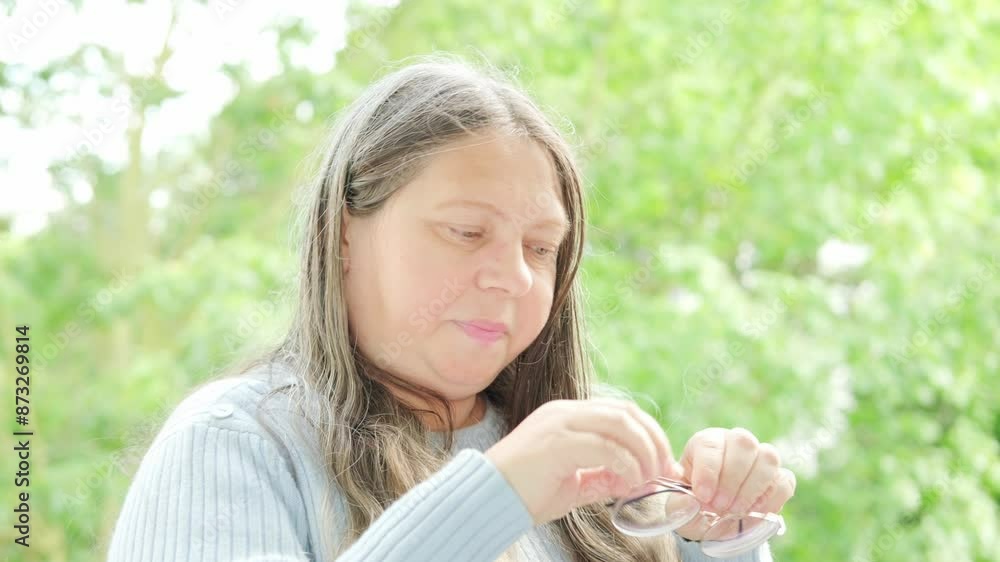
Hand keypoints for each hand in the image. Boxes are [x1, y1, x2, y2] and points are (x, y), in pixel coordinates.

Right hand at [484, 398, 679, 525]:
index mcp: (567, 415)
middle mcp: (565, 412)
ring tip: (648, 479)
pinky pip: (605, 447)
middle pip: (626, 413)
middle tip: (662, 471)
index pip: (620, 412)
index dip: (649, 434)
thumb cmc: (525, 492)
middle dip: (653, 441)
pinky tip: (628, 483)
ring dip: (643, 452)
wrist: (487, 498)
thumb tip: (634, 481)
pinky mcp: (557, 442)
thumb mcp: (572, 483)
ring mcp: (560, 423)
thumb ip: (601, 477)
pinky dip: (625, 465)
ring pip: (620, 424)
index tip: (663, 463)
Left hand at [673, 427, 795, 540]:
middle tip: (720, 505)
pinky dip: (772, 499)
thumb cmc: (692, 506)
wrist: (712, 521)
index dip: (709, 471)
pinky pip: (785, 480)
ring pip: (768, 457)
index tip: (703, 496)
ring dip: (752, 488)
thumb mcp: (678, 506)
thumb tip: (691, 500)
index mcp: (706, 442)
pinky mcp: (779, 477)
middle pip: (744, 442)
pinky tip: (754, 512)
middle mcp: (735, 443)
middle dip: (732, 478)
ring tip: (736, 510)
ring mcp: (760, 458)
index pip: (711, 444)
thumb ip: (678, 503)